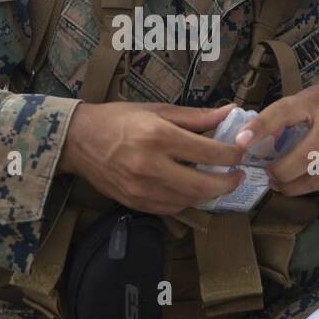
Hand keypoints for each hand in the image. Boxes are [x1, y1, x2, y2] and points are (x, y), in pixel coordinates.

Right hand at [56, 100, 246, 214]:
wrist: (77, 141)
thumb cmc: (117, 119)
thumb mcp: (157, 110)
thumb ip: (196, 116)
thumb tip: (230, 112)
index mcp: (158, 136)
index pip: (209, 153)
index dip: (233, 154)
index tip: (241, 151)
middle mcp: (151, 166)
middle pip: (204, 185)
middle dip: (228, 182)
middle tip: (237, 174)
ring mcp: (142, 189)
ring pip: (190, 201)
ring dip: (209, 193)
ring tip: (216, 180)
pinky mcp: (135, 203)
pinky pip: (172, 208)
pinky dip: (187, 200)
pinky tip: (191, 188)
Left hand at [233, 78, 318, 197]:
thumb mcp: (315, 95)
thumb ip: (292, 112)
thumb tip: (258, 134)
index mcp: (316, 101)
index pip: (283, 113)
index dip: (260, 127)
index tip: (240, 142)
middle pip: (302, 158)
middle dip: (279, 172)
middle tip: (267, 174)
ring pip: (317, 177)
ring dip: (293, 187)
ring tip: (280, 185)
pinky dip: (312, 186)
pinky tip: (301, 184)